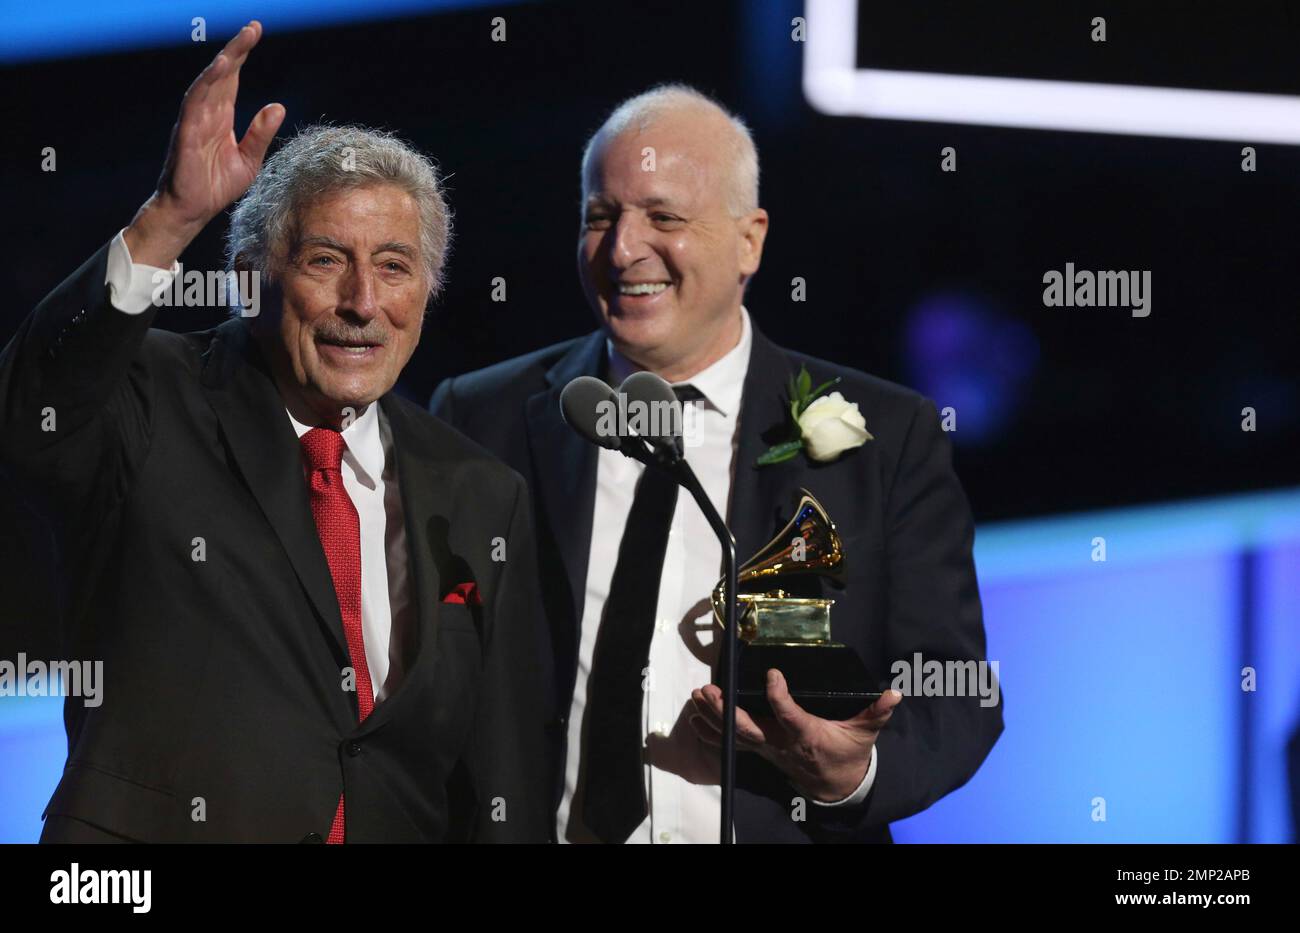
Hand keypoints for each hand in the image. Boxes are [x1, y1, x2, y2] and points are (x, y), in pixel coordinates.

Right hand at [124, 21, 284, 267]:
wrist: (192, 211)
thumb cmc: (216, 186)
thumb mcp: (249, 161)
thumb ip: (261, 134)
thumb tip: (278, 106)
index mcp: (221, 117)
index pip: (232, 79)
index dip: (242, 56)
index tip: (255, 33)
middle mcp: (206, 113)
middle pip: (222, 74)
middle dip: (237, 50)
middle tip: (254, 27)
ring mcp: (194, 121)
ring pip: (208, 83)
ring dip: (224, 62)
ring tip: (241, 43)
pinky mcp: (186, 133)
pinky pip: (195, 103)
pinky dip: (208, 84)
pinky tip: (222, 69)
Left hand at [690, 669, 901, 801]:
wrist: (836, 785)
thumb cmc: (848, 753)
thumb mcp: (865, 733)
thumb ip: (877, 712)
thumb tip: (894, 693)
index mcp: (807, 735)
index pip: (790, 716)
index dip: (779, 698)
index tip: (773, 675)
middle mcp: (782, 743)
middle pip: (749, 730)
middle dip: (727, 712)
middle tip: (710, 690)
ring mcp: (768, 749)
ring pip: (735, 736)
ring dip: (712, 718)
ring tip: (696, 697)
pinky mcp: (760, 750)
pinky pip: (730, 743)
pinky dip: (710, 732)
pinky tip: (693, 717)